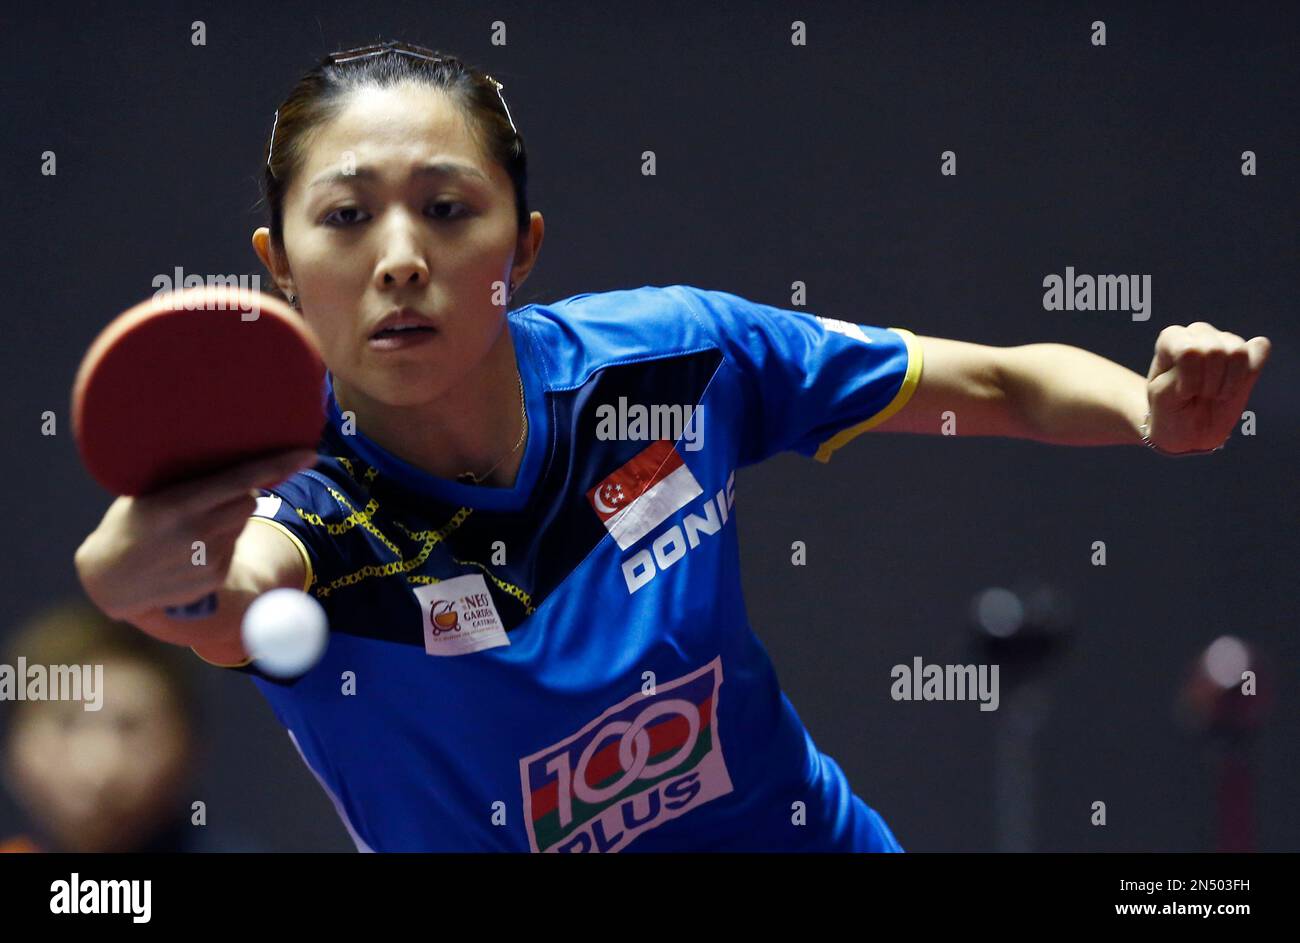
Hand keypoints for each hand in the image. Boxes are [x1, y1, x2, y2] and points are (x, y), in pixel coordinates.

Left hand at [1145, 322, 1270, 452]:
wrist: (1190, 429)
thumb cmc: (1170, 410)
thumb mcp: (1162, 396)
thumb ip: (1178, 373)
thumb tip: (1208, 352)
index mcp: (1171, 339)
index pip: (1189, 351)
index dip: (1190, 379)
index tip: (1183, 393)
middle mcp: (1198, 333)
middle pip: (1215, 351)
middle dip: (1209, 384)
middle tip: (1200, 395)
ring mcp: (1224, 339)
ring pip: (1238, 353)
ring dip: (1228, 384)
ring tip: (1214, 393)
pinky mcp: (1248, 350)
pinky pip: (1260, 349)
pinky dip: (1248, 374)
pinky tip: (1233, 386)